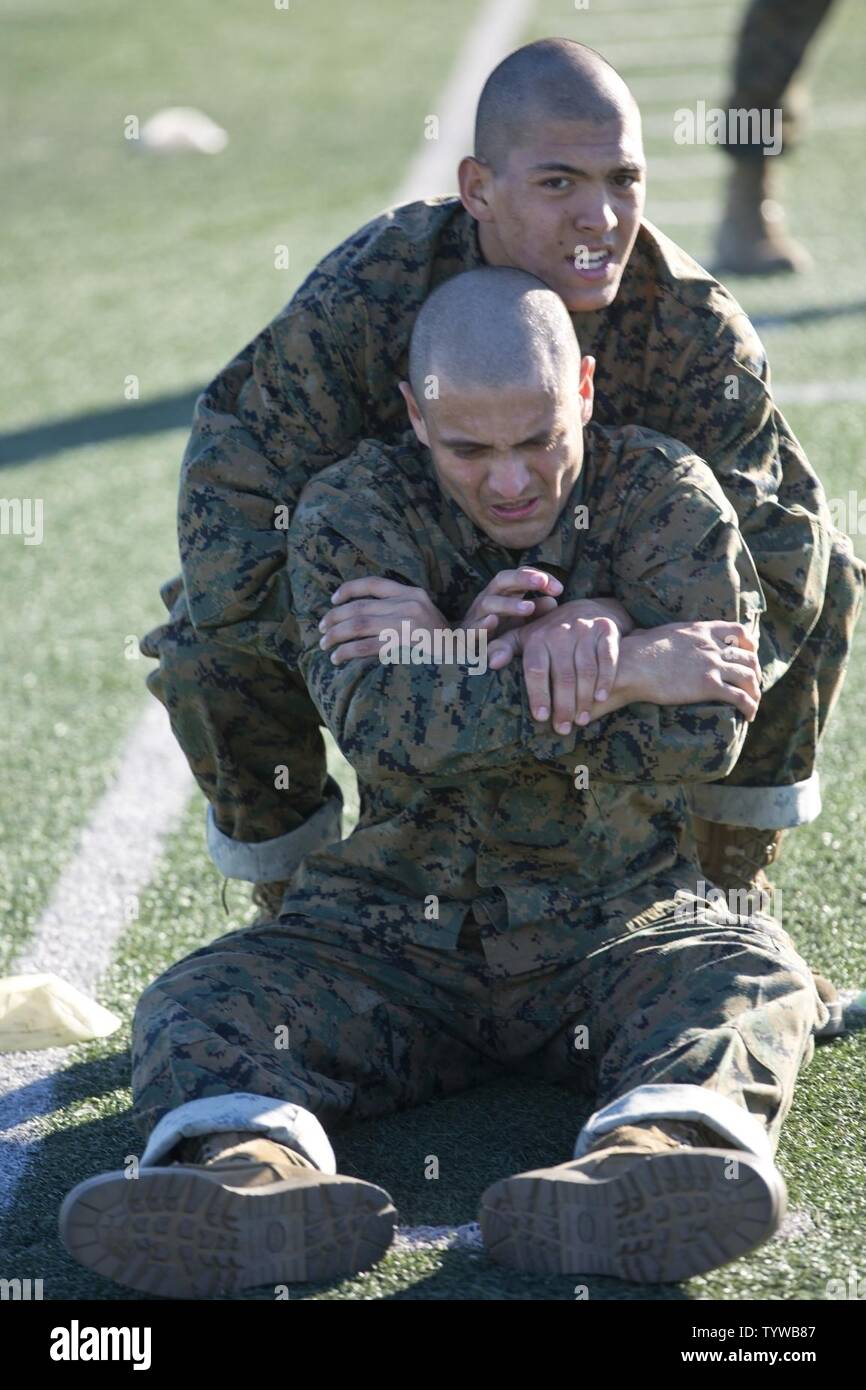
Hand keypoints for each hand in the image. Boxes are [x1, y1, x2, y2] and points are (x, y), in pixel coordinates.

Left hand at [318, 576, 446, 663]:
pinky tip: (337, 658)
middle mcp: (409, 604)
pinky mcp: (404, 645)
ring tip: (324, 644)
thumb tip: (365, 608)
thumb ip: (402, 608)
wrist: (468, 659)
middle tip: (321, 629)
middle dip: (335, 618)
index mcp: (414, 594)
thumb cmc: (446, 642)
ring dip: (336, 635)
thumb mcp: (428, 615)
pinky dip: (348, 651)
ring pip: (358, 625)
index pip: (373, 584)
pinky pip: (367, 647)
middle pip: (360, 607)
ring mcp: (407, 624)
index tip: (333, 600)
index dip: (349, 590)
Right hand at [459, 566, 562, 635]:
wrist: (466, 652)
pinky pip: (471, 628)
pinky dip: (481, 625)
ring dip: (509, 604)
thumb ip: (538, 612)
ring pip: (488, 603)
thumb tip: (552, 603)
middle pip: (503, 580)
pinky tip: (492, 622)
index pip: (521, 575)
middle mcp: (488, 599)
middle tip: (542, 582)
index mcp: (503, 593)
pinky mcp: (465, 635)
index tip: (559, 589)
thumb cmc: (500, 632)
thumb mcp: (522, 621)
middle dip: (522, 579)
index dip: (539, 578)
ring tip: (528, 608)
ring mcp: (475, 616)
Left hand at [488, 598, 635, 734]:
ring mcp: (584, 629)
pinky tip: (601, 698)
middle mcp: (560, 631)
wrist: (586, 609)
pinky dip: (605, 679)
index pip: (536, 669)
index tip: (541, 717)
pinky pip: (607, 658)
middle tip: (562, 729)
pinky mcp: (606, 630)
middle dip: (563, 705)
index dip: (538, 694)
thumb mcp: (524, 637)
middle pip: (562, 674)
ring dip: (584, 698)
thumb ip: (503, 649)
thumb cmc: (549, 634)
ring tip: (581, 720)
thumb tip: (491, 663)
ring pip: (585, 669)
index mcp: (536, 637)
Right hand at [613, 620, 761, 721]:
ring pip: (749, 678)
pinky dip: (750, 707)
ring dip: (755, 693)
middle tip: (752, 686)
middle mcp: (712, 646)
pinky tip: (749, 716)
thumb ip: (675, 636)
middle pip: (748, 658)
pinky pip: (740, 697)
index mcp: (702, 630)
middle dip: (755, 673)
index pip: (739, 632)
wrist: (632, 664)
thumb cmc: (638, 651)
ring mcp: (712, 665)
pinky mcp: (709, 686)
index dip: (750, 645)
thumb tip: (657, 637)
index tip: (750, 656)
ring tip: (753, 704)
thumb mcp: (664, 634)